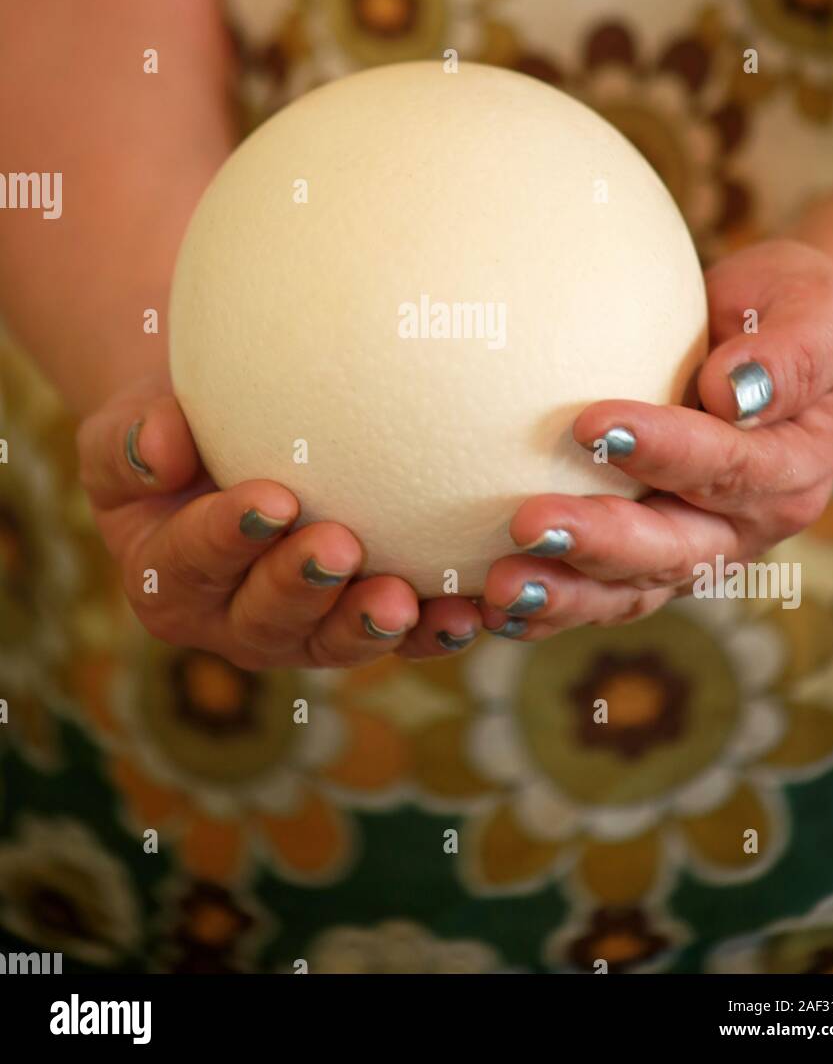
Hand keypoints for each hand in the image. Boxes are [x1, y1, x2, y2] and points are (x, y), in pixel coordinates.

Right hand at [78, 378, 478, 668]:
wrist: (227, 438)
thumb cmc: (177, 428)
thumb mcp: (133, 425)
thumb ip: (133, 440)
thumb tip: (161, 448)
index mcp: (167, 575)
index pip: (192, 559)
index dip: (228, 535)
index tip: (271, 499)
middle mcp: (230, 617)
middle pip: (264, 616)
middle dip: (301, 584)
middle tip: (339, 545)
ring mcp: (299, 630)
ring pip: (331, 641)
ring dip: (367, 624)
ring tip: (402, 600)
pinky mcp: (357, 624)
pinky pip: (397, 637)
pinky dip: (431, 631)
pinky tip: (465, 612)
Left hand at [478, 240, 832, 638]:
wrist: (778, 348)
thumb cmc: (794, 311)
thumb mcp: (817, 309)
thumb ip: (790, 352)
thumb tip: (734, 389)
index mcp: (791, 468)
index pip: (726, 465)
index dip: (663, 450)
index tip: (590, 423)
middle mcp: (743, 527)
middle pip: (672, 549)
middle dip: (599, 543)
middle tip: (528, 525)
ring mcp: (693, 550)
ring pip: (629, 589)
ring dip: (564, 593)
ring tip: (499, 588)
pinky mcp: (646, 559)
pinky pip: (596, 592)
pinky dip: (545, 606)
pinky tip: (484, 606)